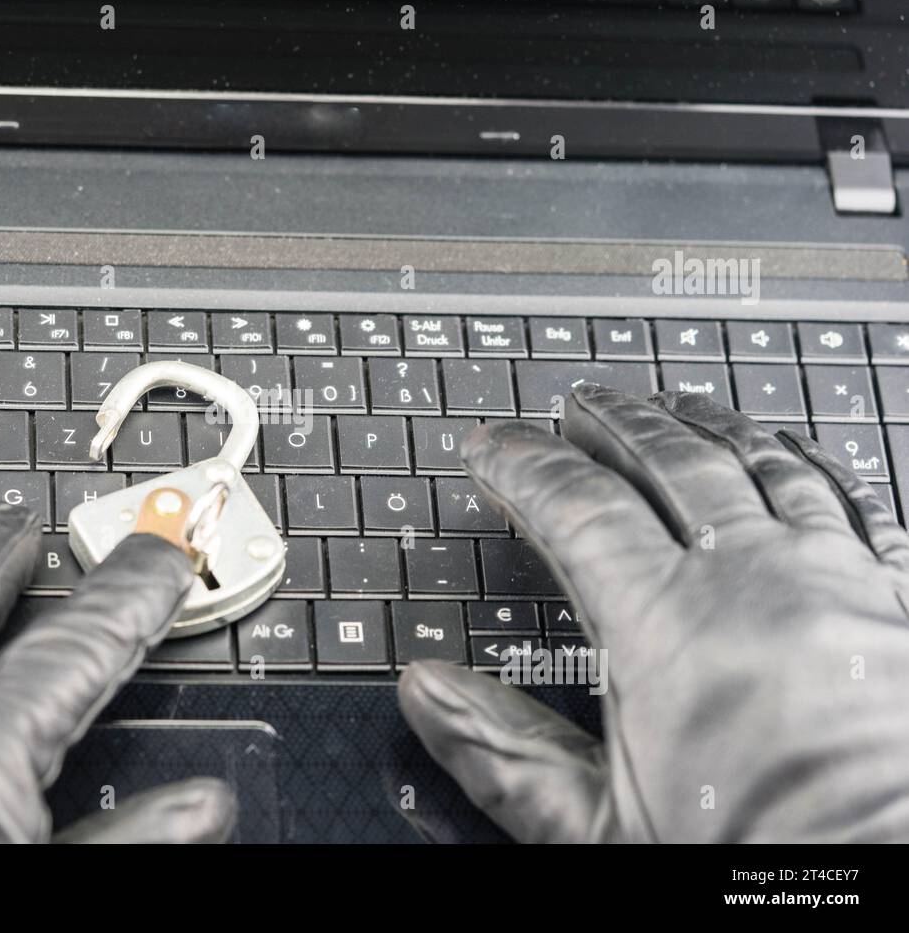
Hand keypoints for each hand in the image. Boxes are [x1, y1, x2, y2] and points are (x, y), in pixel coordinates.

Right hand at [399, 384, 908, 841]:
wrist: (902, 899)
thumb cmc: (760, 872)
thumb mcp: (602, 834)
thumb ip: (505, 752)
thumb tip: (428, 693)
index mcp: (669, 626)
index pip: (574, 507)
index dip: (521, 466)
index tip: (491, 446)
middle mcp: (759, 582)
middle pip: (671, 465)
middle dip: (614, 425)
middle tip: (578, 405)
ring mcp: (843, 585)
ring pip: (765, 468)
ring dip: (709, 428)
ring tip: (676, 407)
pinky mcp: (907, 609)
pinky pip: (862, 507)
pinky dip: (818, 470)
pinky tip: (802, 460)